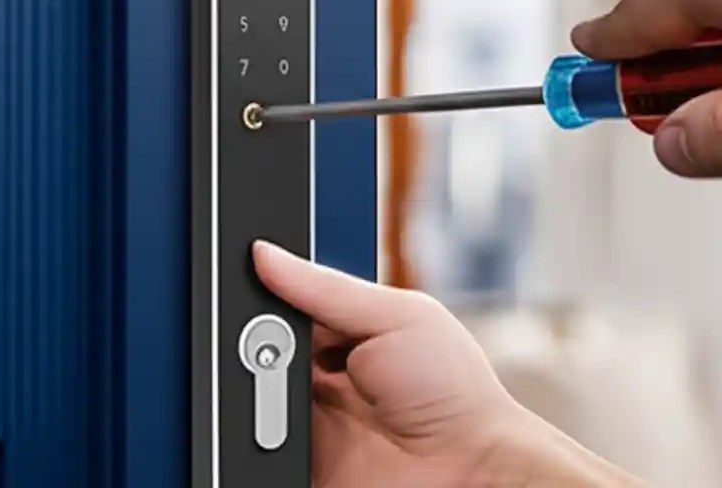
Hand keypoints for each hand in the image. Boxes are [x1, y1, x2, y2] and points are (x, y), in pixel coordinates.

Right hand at [252, 240, 643, 486]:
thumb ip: (327, 287)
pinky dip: (259, 428)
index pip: (287, 304)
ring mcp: (313, 422)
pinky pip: (260, 444)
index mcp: (347, 332)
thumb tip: (266, 254)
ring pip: (255, 391)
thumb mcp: (396, 316)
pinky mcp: (304, 462)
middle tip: (271, 334)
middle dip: (258, 335)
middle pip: (263, 346)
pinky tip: (279, 412)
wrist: (472, 469)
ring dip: (259, 379)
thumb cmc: (456, 392)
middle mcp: (325, 376)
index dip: (268, 293)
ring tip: (283, 373)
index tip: (250, 280)